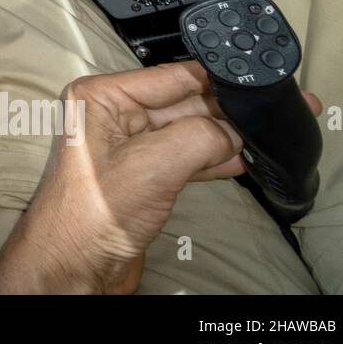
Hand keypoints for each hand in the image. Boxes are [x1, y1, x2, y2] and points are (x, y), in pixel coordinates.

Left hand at [0, 61, 320, 293]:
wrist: (75, 267)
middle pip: (184, 102)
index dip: (215, 81)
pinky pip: (186, 156)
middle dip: (224, 111)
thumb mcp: (152, 165)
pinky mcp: (144, 174)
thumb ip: (198, 138)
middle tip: (267, 117)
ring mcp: (129, 145)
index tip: (255, 85)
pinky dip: (214, 159)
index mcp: (102, 97)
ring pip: (189, 131)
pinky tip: (242, 160)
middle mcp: (113, 115)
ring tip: (263, 138)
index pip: (171, 76)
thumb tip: (231, 131)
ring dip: (224, 137)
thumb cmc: (89, 216)